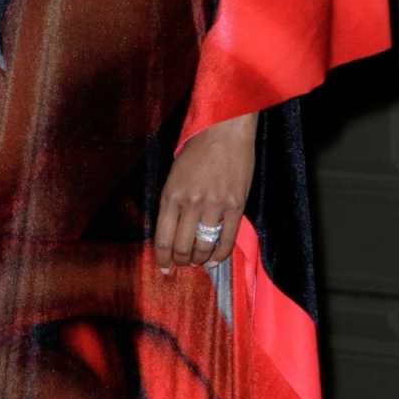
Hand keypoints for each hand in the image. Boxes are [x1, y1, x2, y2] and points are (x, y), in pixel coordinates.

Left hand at [154, 113, 255, 270]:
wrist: (226, 130)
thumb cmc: (197, 148)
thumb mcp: (174, 173)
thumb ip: (171, 201)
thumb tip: (171, 231)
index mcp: (171, 195)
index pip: (162, 239)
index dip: (163, 259)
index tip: (164, 269)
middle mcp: (190, 203)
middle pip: (182, 247)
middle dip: (181, 261)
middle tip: (183, 264)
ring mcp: (214, 205)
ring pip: (204, 246)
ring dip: (200, 259)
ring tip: (199, 261)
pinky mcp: (236, 206)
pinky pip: (227, 239)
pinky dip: (221, 254)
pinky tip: (216, 259)